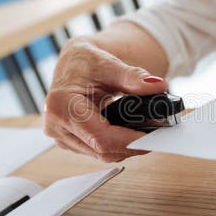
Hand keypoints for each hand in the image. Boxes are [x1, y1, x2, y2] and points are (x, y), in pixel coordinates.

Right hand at [43, 37, 167, 161]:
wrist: (74, 64)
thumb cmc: (85, 61)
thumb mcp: (110, 64)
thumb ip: (133, 77)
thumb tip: (158, 86)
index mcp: (61, 105)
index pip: (100, 137)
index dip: (129, 140)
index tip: (154, 136)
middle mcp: (57, 126)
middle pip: (102, 150)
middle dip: (133, 143)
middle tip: (158, 130)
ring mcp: (62, 137)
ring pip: (102, 154)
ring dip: (127, 145)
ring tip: (147, 127)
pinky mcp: (70, 142)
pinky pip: (98, 151)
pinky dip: (118, 144)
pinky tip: (130, 131)